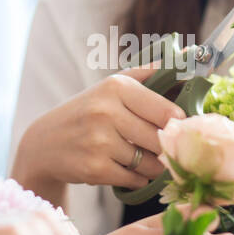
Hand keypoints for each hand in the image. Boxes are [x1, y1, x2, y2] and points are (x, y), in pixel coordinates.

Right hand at [11, 65, 184, 203]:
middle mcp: (106, 112)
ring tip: (143, 159)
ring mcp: (99, 142)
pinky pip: (135, 179)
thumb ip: (147, 74)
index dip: (180, 125)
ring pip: (150, 163)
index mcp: (116, 87)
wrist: (45, 144)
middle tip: (164, 149)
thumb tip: (188, 55)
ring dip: (153, 166)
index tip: (180, 129)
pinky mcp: (94, 169)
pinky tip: (126, 170)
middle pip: (160, 139)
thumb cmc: (86, 112)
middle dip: (166, 148)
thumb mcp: (110, 86)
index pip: (168, 111)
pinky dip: (137, 179)